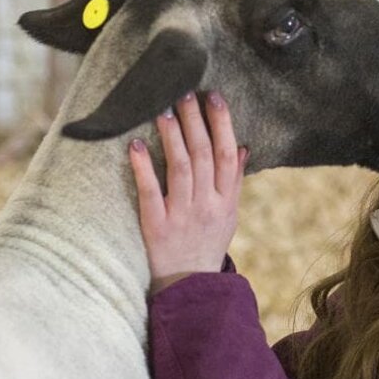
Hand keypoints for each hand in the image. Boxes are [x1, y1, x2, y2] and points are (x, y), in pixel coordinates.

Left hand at [128, 90, 247, 295]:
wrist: (190, 286)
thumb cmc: (207, 245)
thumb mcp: (228, 215)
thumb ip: (233, 181)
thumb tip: (241, 147)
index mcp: (225, 200)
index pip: (226, 154)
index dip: (221, 123)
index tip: (213, 97)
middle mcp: (207, 205)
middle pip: (203, 155)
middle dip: (194, 121)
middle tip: (184, 92)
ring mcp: (182, 215)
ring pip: (180, 168)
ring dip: (172, 137)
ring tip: (163, 110)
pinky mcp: (157, 226)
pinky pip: (150, 192)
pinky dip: (143, 168)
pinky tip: (136, 146)